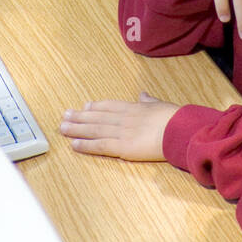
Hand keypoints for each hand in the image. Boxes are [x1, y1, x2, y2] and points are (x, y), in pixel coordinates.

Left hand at [58, 92, 179, 161]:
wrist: (178, 129)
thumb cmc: (174, 118)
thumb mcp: (160, 104)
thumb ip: (149, 101)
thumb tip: (143, 94)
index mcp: (134, 108)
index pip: (109, 106)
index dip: (95, 107)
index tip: (84, 106)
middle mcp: (123, 118)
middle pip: (97, 117)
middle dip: (80, 117)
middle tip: (65, 116)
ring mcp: (121, 132)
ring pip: (94, 130)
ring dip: (77, 129)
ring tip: (62, 128)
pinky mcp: (122, 147)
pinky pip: (100, 146)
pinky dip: (86, 145)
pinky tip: (73, 144)